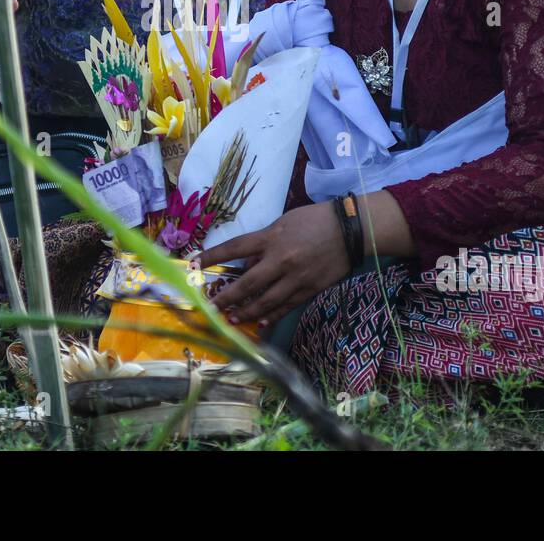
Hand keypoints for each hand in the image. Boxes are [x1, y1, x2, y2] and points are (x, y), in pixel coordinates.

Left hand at [195, 201, 351, 328]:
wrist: (350, 230)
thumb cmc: (315, 220)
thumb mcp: (283, 223)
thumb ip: (263, 244)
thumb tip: (246, 265)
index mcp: (271, 238)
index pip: (234, 248)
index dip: (212, 256)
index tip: (193, 263)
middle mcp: (280, 259)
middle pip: (246, 283)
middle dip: (226, 297)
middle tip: (210, 307)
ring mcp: (295, 277)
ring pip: (265, 301)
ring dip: (245, 312)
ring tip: (230, 320)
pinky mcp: (309, 289)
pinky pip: (286, 306)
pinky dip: (271, 315)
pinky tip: (259, 323)